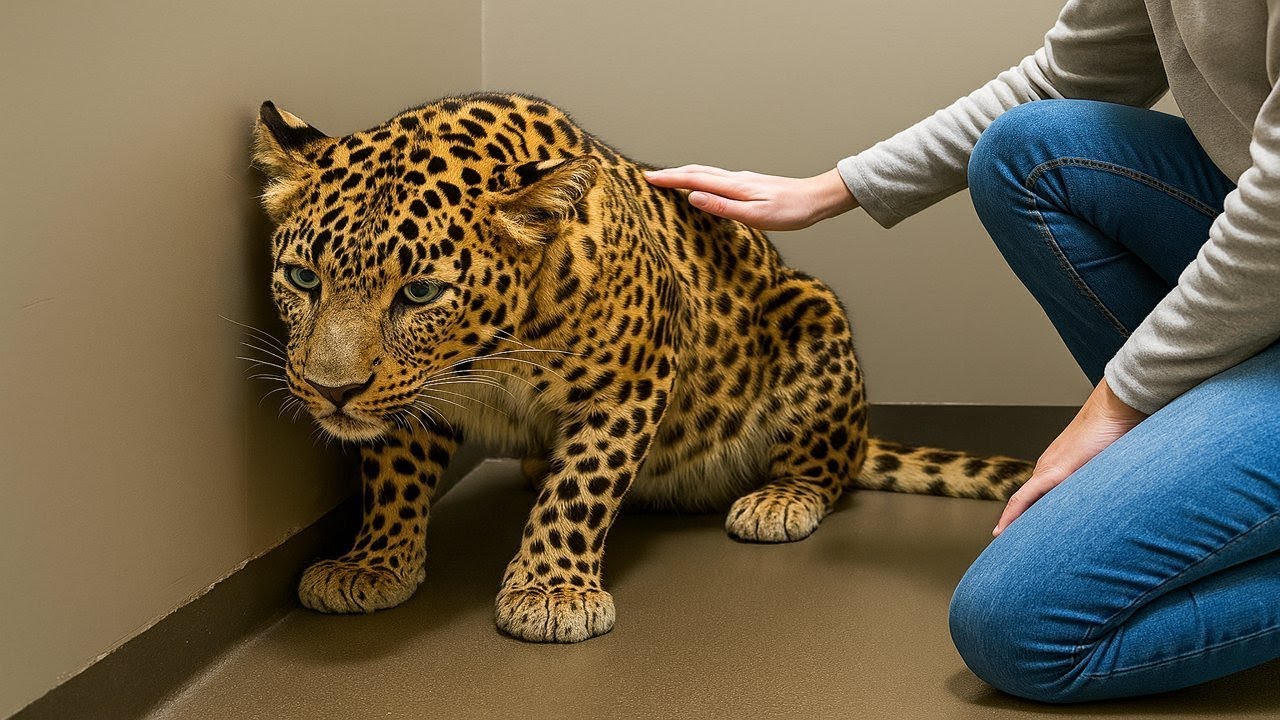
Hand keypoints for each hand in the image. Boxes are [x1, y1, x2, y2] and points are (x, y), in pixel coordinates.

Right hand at [643, 165, 858, 229]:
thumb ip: (723, 207)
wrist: (816, 199)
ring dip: (684, 174)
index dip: (669, 179)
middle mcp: (735, 179)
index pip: (693, 180)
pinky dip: (699, 178)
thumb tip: (693, 197)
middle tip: (648, 176)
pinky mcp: (747, 185)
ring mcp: (741, 180)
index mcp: (733, 186)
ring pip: (705, 173)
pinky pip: (715, 178)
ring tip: (667, 178)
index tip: (646, 178)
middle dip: (670, 173)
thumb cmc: (790, 212)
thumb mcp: (755, 216)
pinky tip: (700, 184)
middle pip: (696, 172)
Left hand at [993, 378, 1147, 536]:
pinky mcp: (1054, 471)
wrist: (1119, 406)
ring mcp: (1049, 469)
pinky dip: (1013, 513)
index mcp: (1060, 468)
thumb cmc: (1122, 429)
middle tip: (1013, 554)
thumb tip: (1122, 499)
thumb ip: (1109, 482)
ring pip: (1025, 504)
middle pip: (1030, 505)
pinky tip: (1004, 529)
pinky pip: (1026, 496)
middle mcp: (1049, 468)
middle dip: (1022, 528)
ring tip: (1009, 551)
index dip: (1031, 518)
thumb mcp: (1114, 464)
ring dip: (1018, 526)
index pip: (1040, 499)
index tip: (1026, 539)